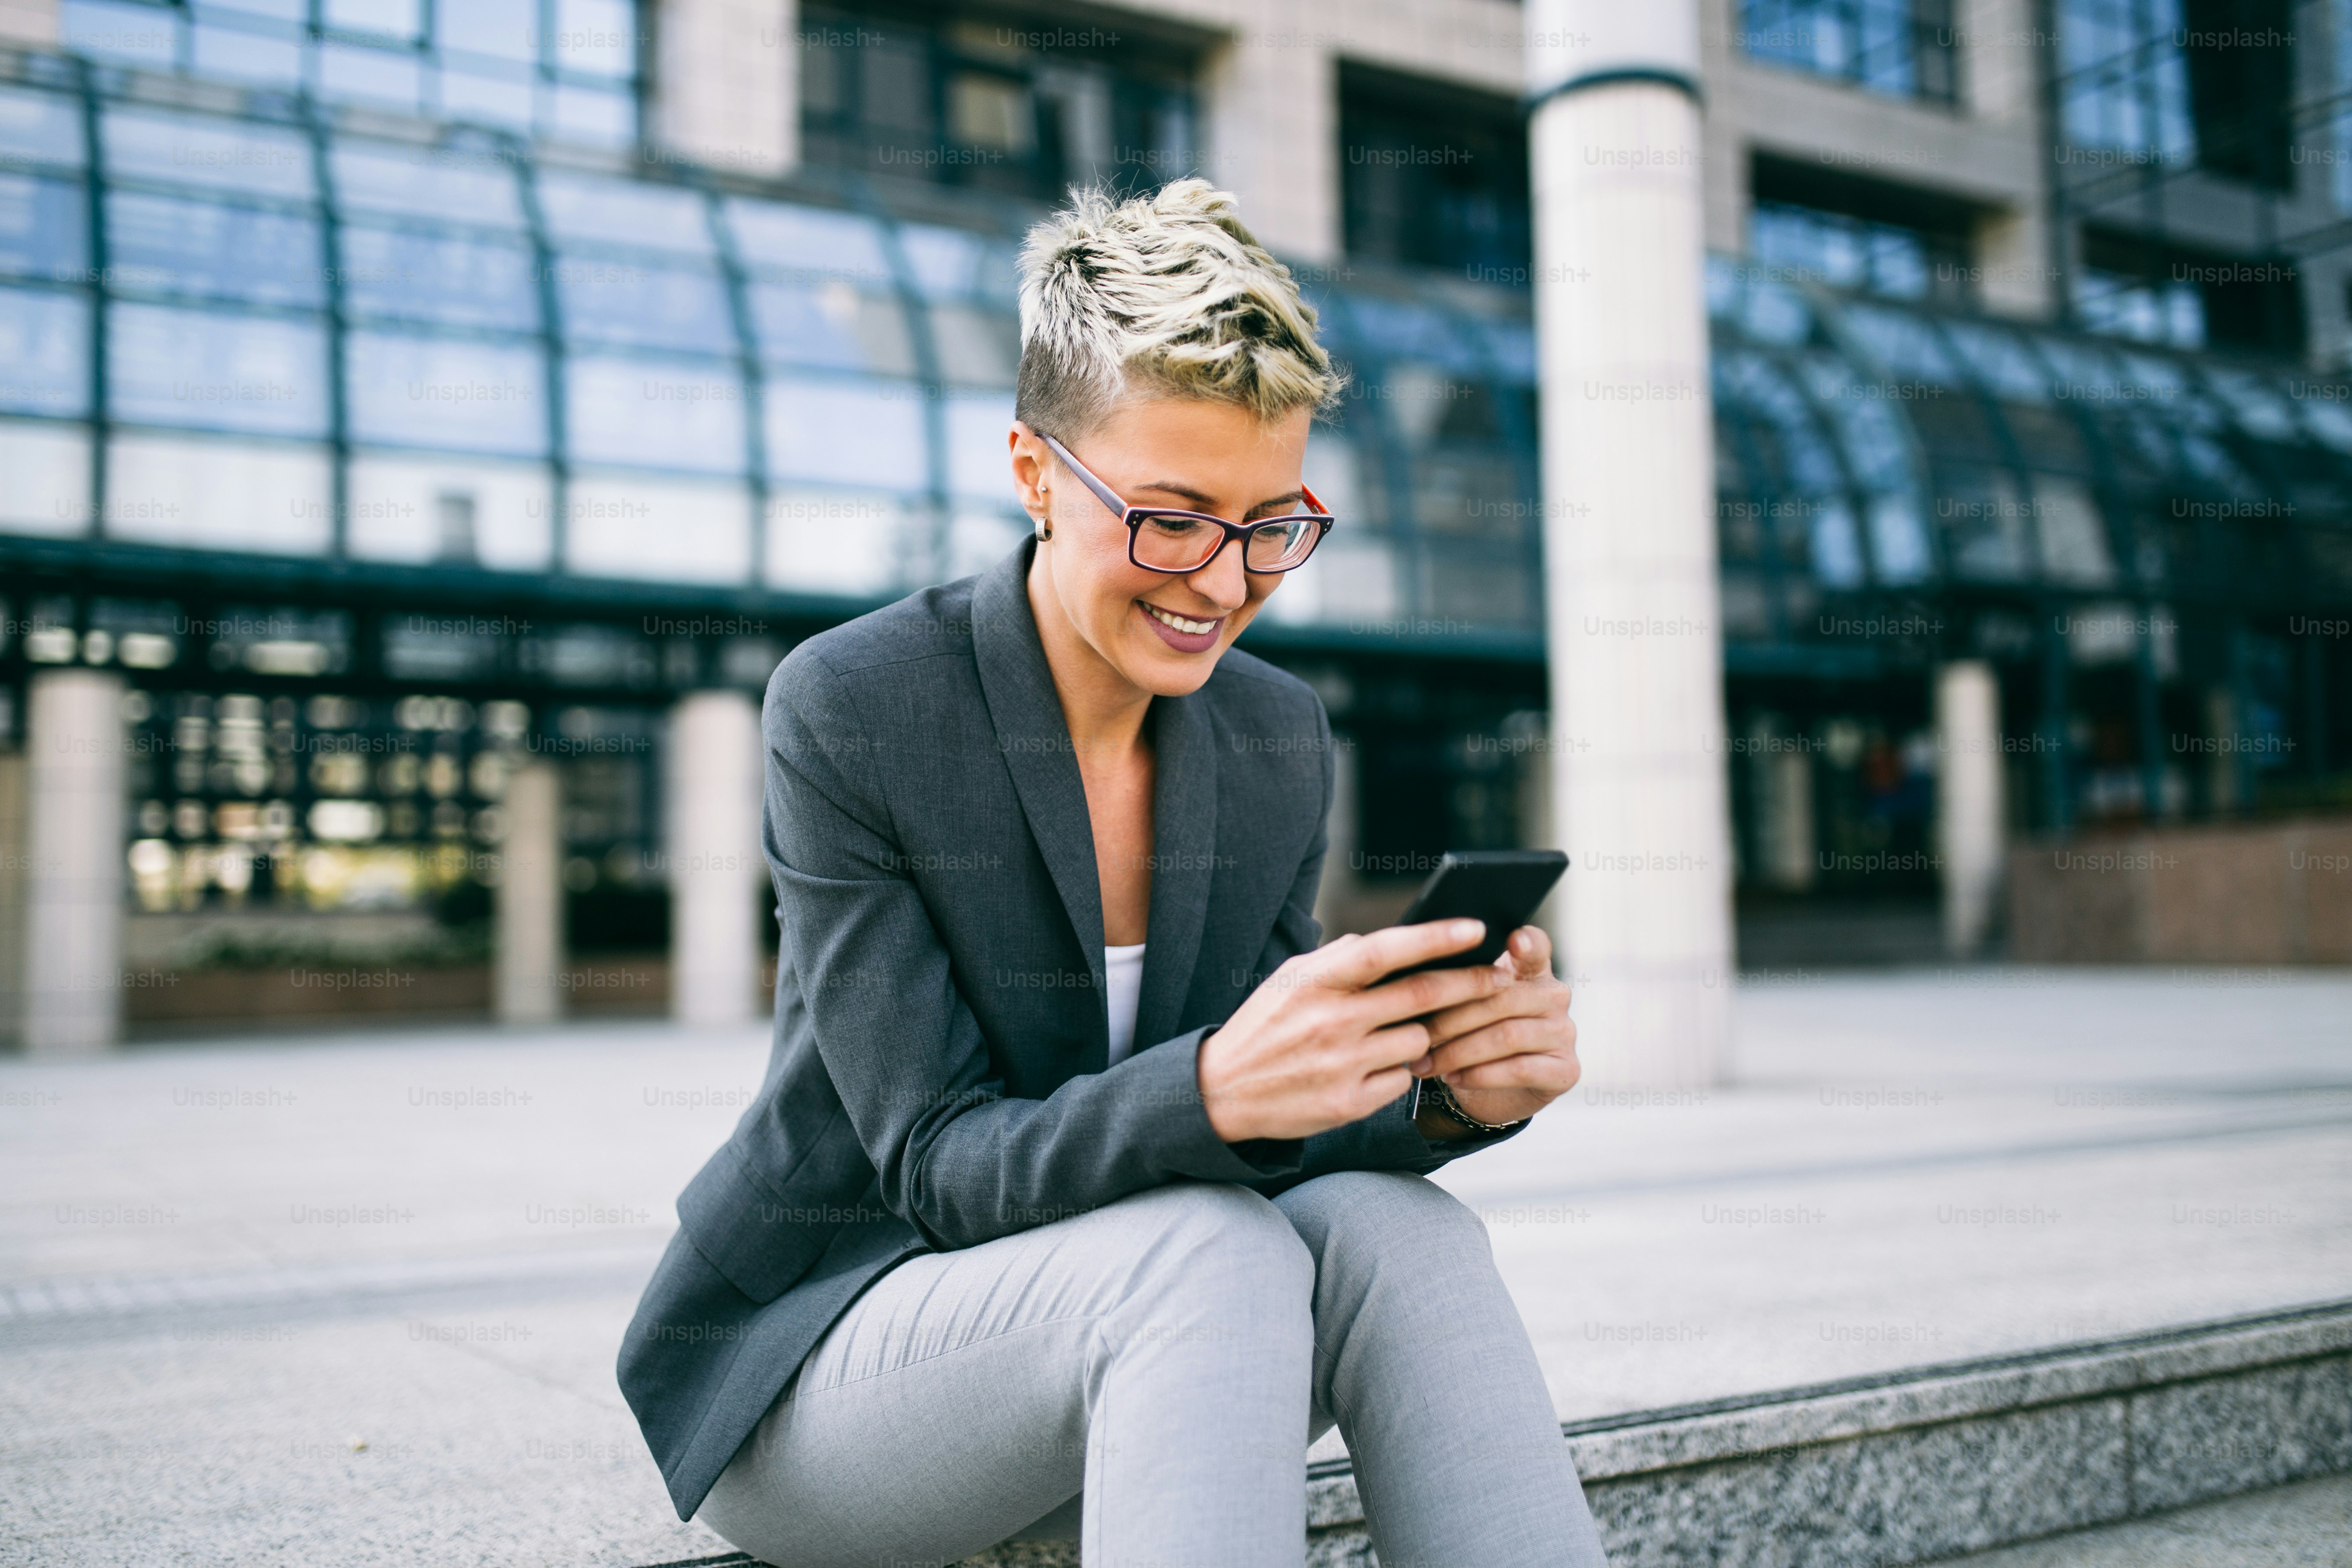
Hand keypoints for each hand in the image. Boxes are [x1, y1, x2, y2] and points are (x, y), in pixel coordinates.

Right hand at [1198, 920, 1505, 1143]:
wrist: (1222, 1093)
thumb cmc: (1264, 1026)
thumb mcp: (1290, 980)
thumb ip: (1339, 958)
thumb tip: (1392, 942)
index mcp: (1316, 982)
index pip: (1385, 950)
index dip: (1434, 937)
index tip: (1475, 927)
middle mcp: (1332, 1022)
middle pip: (1422, 996)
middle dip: (1469, 983)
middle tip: (1497, 977)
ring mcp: (1343, 1065)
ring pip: (1419, 1041)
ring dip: (1422, 1034)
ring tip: (1394, 1033)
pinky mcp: (1350, 1104)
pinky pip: (1403, 1079)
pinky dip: (1399, 1069)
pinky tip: (1372, 1067)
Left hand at [1409, 926, 1578, 1131]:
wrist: (1489, 1092)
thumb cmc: (1470, 1037)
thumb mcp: (1461, 1006)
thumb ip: (1455, 984)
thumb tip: (1416, 977)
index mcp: (1531, 970)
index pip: (1535, 947)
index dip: (1527, 943)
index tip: (1513, 940)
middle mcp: (1554, 996)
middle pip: (1502, 998)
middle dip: (1451, 1019)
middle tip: (1417, 1035)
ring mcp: (1564, 1032)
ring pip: (1508, 1035)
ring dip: (1459, 1052)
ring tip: (1426, 1063)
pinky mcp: (1565, 1070)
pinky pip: (1520, 1069)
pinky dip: (1480, 1075)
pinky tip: (1454, 1078)